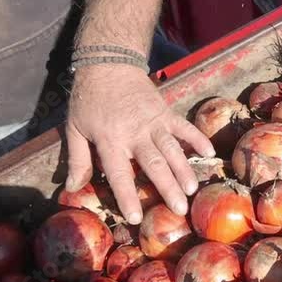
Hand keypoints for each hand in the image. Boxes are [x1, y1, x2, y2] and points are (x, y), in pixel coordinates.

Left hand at [64, 64, 214, 223]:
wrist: (107, 64)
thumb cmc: (88, 99)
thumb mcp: (74, 128)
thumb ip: (77, 159)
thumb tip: (72, 188)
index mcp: (110, 140)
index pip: (120, 174)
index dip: (127, 196)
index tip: (135, 218)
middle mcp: (135, 134)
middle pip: (154, 165)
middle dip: (167, 189)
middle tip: (179, 210)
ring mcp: (153, 122)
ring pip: (172, 150)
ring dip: (184, 170)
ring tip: (193, 190)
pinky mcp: (166, 112)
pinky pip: (184, 127)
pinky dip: (197, 138)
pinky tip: (208, 153)